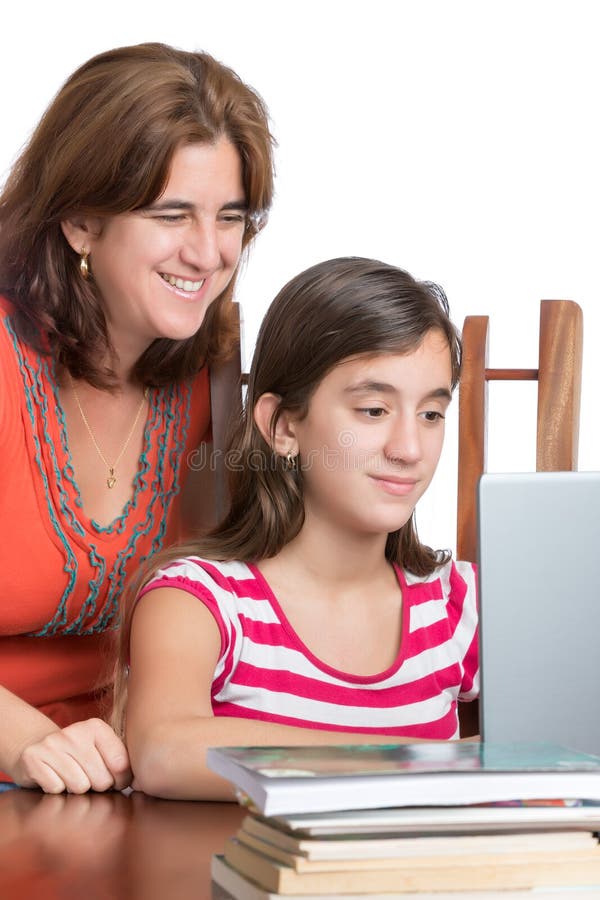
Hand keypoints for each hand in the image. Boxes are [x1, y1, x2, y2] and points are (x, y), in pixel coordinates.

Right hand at [15, 718, 130, 793]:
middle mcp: (75, 732)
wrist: (37, 747)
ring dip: (77, 789)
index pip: (121, 764)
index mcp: (97, 727)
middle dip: (97, 786)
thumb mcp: (100, 749)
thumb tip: (140, 781)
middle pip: (101, 780)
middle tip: (88, 777)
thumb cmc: (77, 754)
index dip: (121, 781)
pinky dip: (57, 789)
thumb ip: (122, 761)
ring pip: (79, 786)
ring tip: (71, 776)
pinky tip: (55, 777)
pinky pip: (56, 788)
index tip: (116, 780)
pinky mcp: (34, 758)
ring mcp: (53, 743)